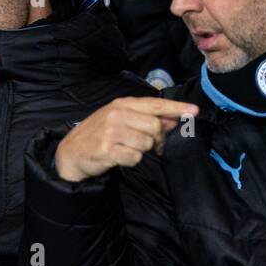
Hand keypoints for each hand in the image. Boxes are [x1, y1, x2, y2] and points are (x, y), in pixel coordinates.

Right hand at [54, 97, 198, 181]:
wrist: (71, 152)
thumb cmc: (98, 135)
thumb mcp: (121, 121)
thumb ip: (146, 119)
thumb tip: (173, 120)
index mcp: (122, 104)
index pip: (155, 104)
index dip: (177, 108)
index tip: (194, 111)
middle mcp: (117, 114)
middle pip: (154, 127)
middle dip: (157, 140)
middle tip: (151, 147)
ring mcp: (111, 131)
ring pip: (146, 143)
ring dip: (141, 151)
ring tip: (126, 150)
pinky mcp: (107, 150)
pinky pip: (135, 157)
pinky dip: (131, 161)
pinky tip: (119, 158)